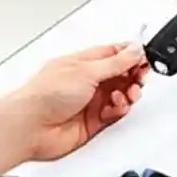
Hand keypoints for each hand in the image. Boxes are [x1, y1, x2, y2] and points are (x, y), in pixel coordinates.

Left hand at [9, 42, 148, 160]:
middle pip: (120, 73)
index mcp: (83, 62)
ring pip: (121, 93)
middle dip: (134, 74)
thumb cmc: (45, 95)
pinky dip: (120, 108)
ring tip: (128, 93)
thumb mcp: (86, 71)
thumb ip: (115, 62)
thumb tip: (134, 50)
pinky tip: (116, 105)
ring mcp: (90, 100)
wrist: (31, 127)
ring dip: (129, 92)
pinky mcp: (93, 120)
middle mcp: (87, 80)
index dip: (131, 54)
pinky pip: (115, 112)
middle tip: (139, 76)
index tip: (145, 57)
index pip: (114, 53)